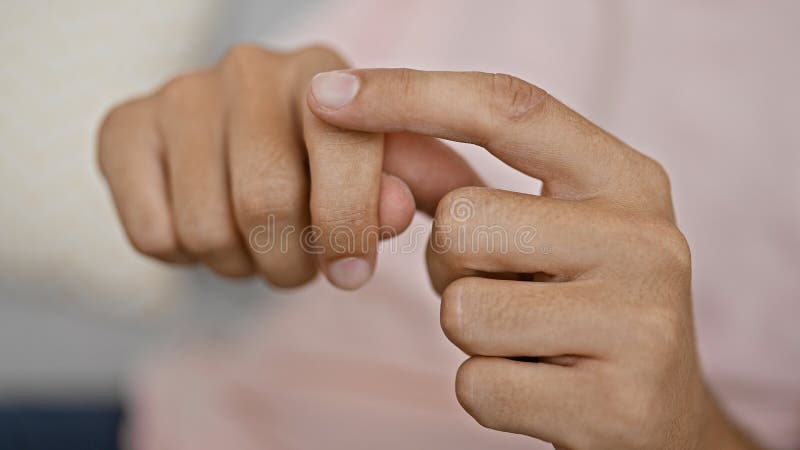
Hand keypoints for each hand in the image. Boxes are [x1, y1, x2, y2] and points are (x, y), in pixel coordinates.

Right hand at [97, 45, 477, 288]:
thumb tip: (393, 209)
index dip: (349, 228)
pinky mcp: (123, 128)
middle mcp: (250, 69)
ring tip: (252, 245)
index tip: (352, 272)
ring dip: (238, 265)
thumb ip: (408, 188)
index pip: (341, 153)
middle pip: (265, 202)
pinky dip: (185, 257)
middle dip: (289, 263)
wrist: (238, 145)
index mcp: (324, 72)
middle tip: (296, 268)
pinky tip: (203, 226)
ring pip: (207, 229)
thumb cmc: (321, 165)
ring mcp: (180, 94)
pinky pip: (153, 234)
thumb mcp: (382, 173)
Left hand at [307, 69, 761, 448]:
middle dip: (452, 266)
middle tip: (507, 290)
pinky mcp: (613, 405)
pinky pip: (476, 386)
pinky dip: (486, 392)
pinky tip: (539, 390)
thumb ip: (460, 182)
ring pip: (460, 310)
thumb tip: (363, 132)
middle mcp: (644, 240)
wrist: (660, 417)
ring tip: (528, 340)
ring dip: (470, 333)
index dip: (408, 95)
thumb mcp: (543, 231)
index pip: (506, 110)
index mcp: (625, 180)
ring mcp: (637, 324)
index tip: (326, 96)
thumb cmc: (579, 307)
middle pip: (461, 224)